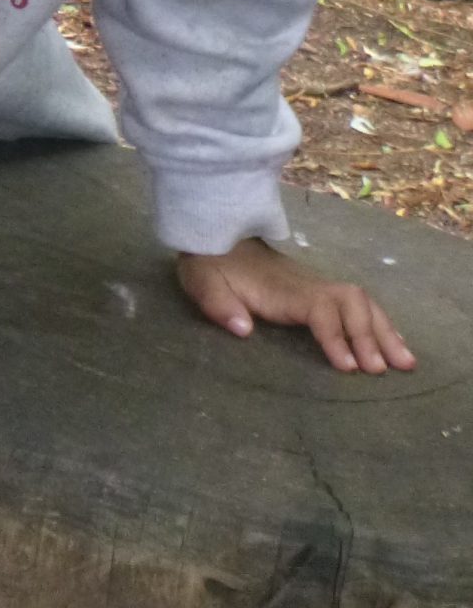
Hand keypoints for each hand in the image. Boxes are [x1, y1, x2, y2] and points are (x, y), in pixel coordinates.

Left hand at [176, 238, 415, 373]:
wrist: (216, 237)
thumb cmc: (209, 266)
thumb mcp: (202, 284)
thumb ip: (219, 306)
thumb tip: (244, 329)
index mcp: (282, 289)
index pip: (321, 311)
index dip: (336, 337)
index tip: (348, 366)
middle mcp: (309, 284)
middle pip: (353, 305)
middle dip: (372, 338)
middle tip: (385, 371)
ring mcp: (317, 285)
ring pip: (362, 304)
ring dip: (384, 332)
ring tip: (405, 362)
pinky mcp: (318, 290)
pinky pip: (357, 305)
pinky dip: (378, 323)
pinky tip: (392, 342)